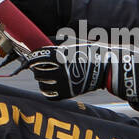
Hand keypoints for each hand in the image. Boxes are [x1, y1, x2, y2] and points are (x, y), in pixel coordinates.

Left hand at [24, 43, 138, 105]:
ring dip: (42, 79)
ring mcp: (64, 84)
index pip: (36, 58)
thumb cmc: (89, 53)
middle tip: (41, 65)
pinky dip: (47, 90)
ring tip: (48, 75)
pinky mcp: (67, 94)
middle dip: (37, 67)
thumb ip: (55, 44)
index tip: (32, 57)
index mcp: (60, 56)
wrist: (106, 69)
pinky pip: (49, 95)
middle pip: (37, 71)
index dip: (32, 57)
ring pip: (41, 83)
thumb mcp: (72, 44)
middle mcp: (60, 71)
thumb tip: (40, 44)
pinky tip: (51, 84)